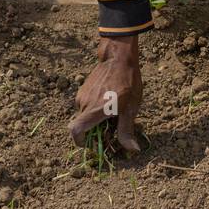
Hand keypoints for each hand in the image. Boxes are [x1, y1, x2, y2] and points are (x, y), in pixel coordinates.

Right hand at [70, 35, 141, 152]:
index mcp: (95, 110)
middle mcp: (84, 104)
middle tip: (111, 129)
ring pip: (84, 116)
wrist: (118, 58)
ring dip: (95, 120)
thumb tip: (133, 150)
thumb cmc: (128, 82)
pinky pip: (85, 106)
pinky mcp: (82, 90)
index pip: (75, 131)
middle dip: (94, 132)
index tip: (91, 144)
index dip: (80, 142)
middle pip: (82, 126)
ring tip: (113, 113)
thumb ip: (127, 130)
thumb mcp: (131, 108)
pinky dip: (94, 110)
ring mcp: (81, 96)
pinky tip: (109, 103)